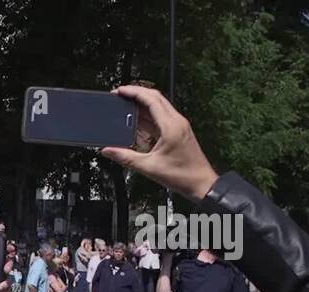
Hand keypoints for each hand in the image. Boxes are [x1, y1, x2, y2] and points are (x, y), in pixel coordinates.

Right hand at [100, 85, 219, 201]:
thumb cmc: (181, 175)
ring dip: (142, 103)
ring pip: (159, 106)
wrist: (201, 183)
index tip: (120, 91)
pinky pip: (161, 117)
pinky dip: (148, 115)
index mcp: (171, 126)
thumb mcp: (148, 167)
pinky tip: (137, 120)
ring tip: (125, 105)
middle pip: (156, 98)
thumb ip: (125, 157)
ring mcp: (179, 126)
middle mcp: (177, 122)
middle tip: (120, 94)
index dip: (134, 92)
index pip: (151, 100)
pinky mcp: (178, 132)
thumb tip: (107, 150)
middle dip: (137, 93)